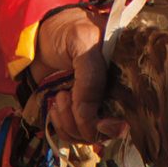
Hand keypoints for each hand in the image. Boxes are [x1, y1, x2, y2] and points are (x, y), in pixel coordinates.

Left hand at [31, 7, 122, 144]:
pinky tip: (55, 105)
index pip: (129, 114)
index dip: (114, 126)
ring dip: (69, 123)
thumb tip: (92, 118)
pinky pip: (72, 134)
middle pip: (107, 131)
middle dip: (85, 125)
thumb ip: (90, 79)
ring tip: (60, 97)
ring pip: (88, 136)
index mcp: (123, 75)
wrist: (37, 34)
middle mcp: (112, 94)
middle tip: (66, 97)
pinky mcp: (74, 112)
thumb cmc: (65, 30)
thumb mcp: (82, 42)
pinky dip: (61, 126)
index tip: (99, 122)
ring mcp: (93, 105)